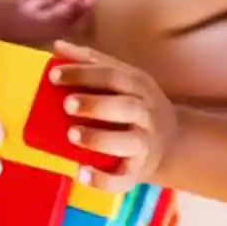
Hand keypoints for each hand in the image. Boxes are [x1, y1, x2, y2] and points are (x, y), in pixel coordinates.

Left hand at [48, 42, 177, 192]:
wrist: (172, 144)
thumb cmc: (136, 106)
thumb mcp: (123, 80)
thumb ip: (92, 62)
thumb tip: (57, 46)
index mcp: (139, 87)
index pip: (113, 75)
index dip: (84, 74)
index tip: (54, 76)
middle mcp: (146, 114)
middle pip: (126, 107)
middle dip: (96, 104)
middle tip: (66, 104)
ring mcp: (144, 144)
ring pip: (128, 142)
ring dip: (98, 138)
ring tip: (71, 135)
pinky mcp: (138, 171)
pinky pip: (122, 179)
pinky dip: (102, 179)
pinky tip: (81, 173)